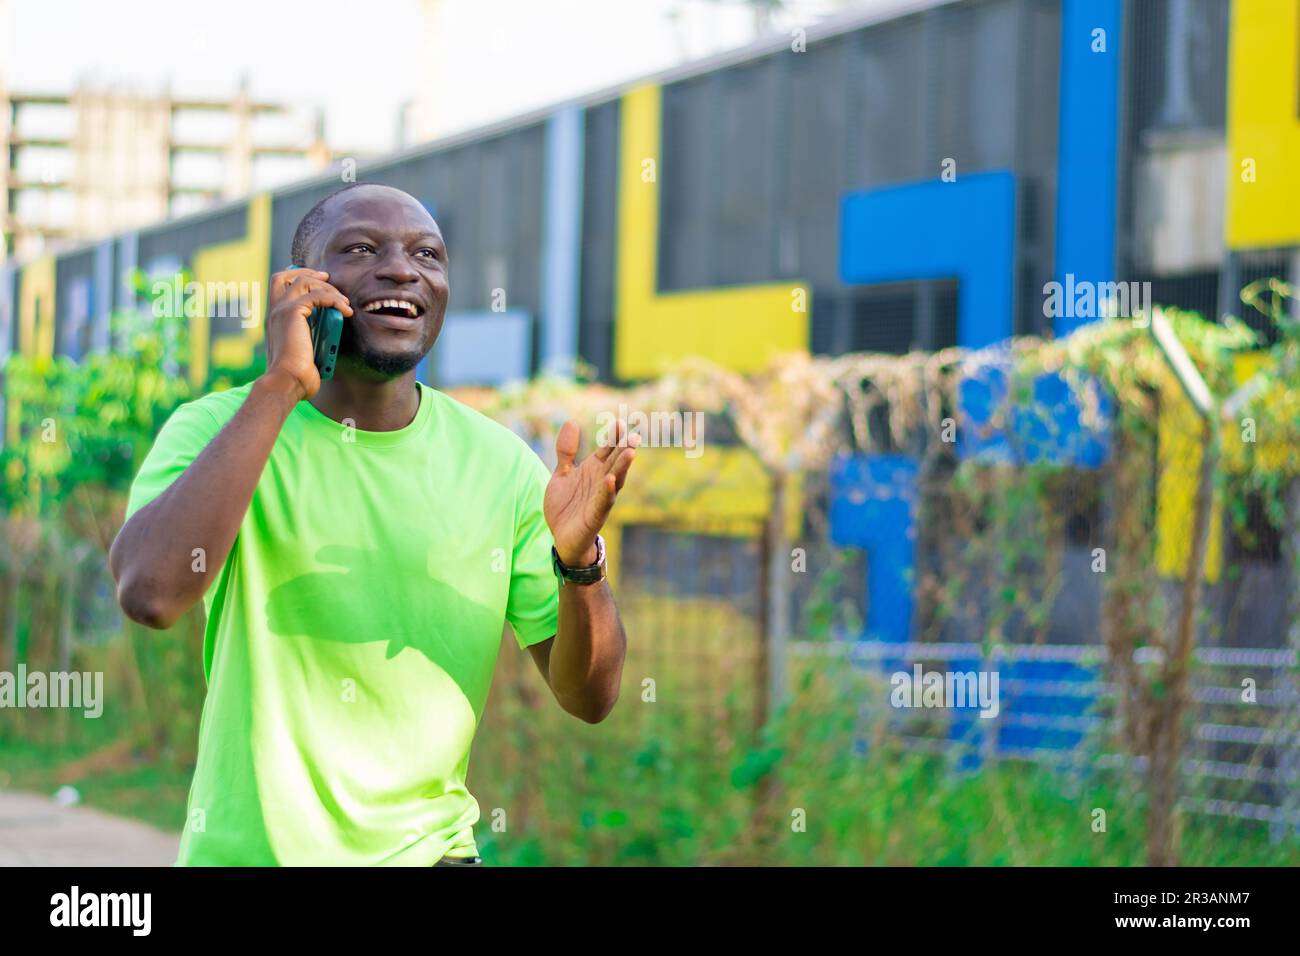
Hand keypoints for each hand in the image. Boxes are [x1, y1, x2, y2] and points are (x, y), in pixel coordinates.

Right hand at [263, 269, 352, 399]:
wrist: (288, 381)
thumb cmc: (297, 374)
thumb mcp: (304, 350)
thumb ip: (310, 336)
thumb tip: (330, 333)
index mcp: (274, 319)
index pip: (278, 286)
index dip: (297, 277)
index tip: (318, 280)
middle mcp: (274, 311)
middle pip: (286, 276)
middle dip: (309, 273)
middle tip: (329, 278)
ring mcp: (281, 309)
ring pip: (303, 281)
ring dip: (327, 288)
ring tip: (344, 302)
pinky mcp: (292, 312)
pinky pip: (317, 295)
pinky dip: (334, 299)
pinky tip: (346, 311)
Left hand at [545, 419, 639, 565]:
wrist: (561, 538)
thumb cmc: (565, 506)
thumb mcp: (561, 474)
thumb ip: (566, 451)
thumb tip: (572, 421)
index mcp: (594, 470)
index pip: (607, 450)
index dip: (613, 437)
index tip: (619, 422)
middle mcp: (601, 482)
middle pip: (616, 462)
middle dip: (625, 449)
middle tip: (634, 434)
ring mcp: (601, 498)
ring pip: (616, 480)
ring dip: (623, 467)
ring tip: (631, 452)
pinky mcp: (596, 515)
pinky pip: (604, 502)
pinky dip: (608, 491)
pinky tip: (611, 480)